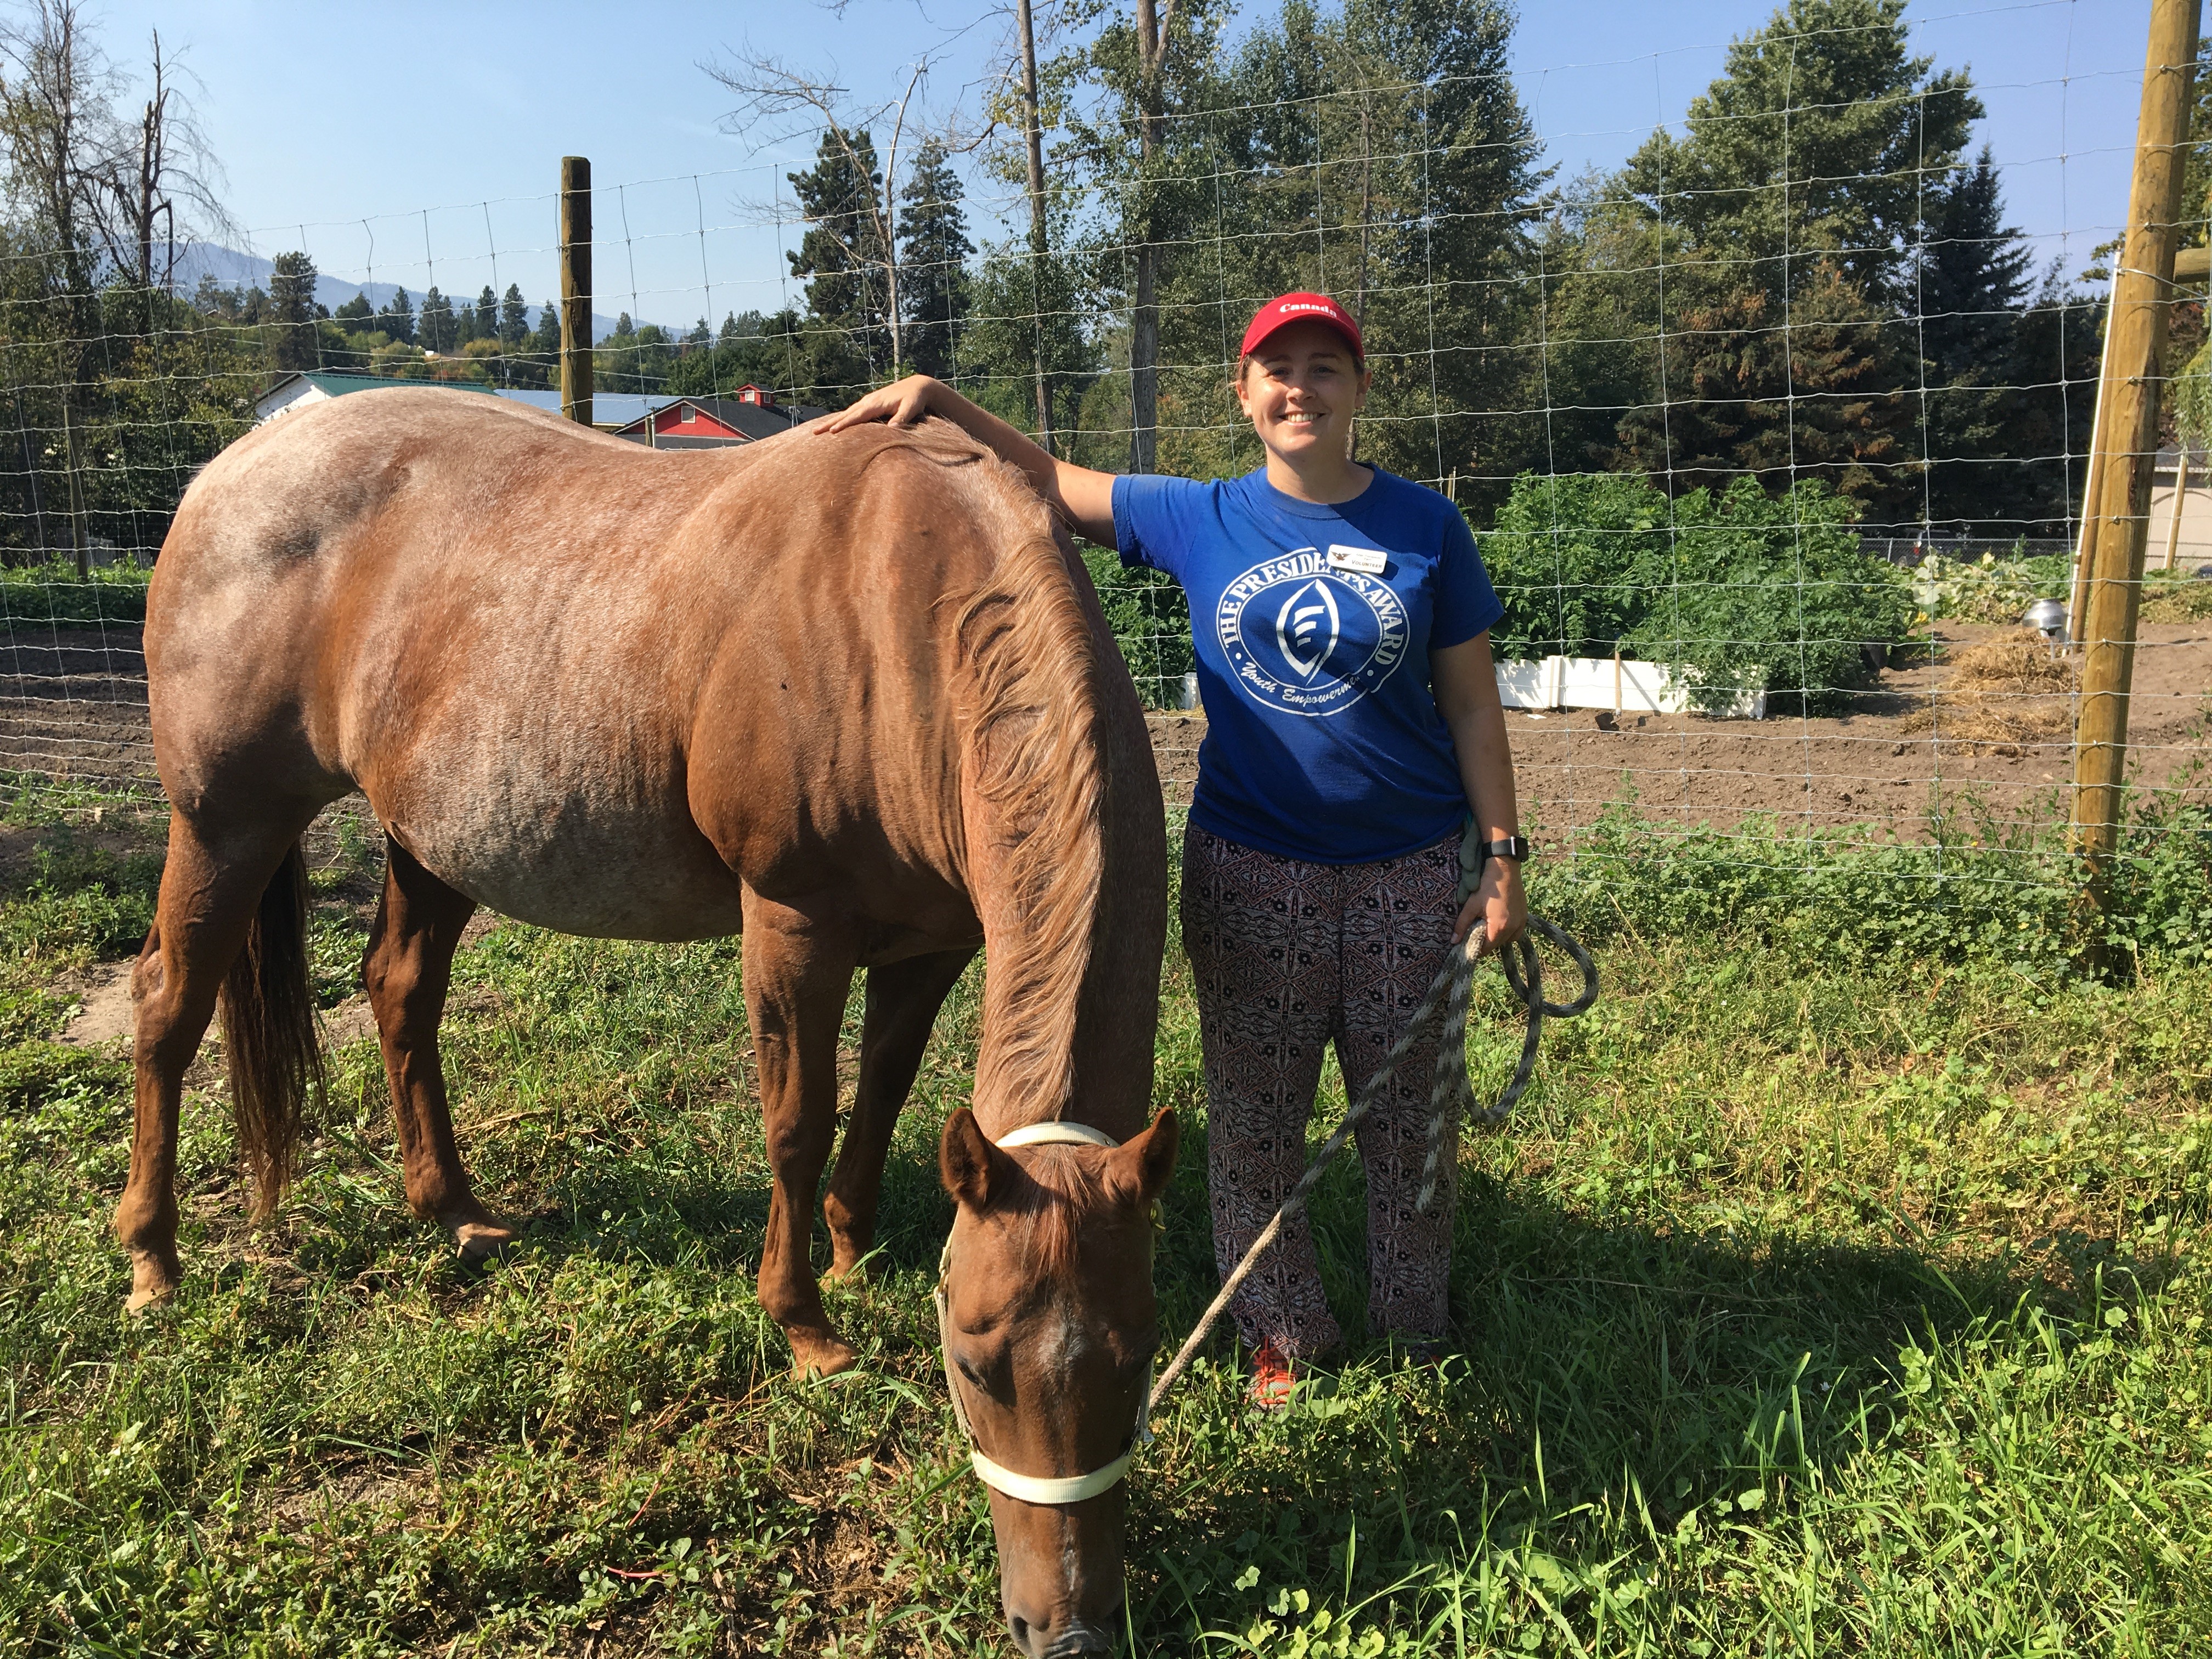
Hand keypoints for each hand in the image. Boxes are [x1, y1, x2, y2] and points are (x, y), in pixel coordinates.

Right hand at [815, 374, 942, 433]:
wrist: (918, 386)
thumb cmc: (915, 399)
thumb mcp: (911, 408)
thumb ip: (901, 418)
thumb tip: (891, 429)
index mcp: (875, 403)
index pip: (856, 416)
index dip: (844, 424)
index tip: (832, 432)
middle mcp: (868, 401)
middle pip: (846, 414)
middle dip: (830, 423)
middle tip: (814, 432)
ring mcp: (868, 402)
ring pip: (847, 413)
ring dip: (833, 421)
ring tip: (819, 430)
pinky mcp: (870, 404)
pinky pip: (853, 412)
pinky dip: (843, 418)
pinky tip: (837, 424)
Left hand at [1451, 855, 1526, 956]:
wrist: (1504, 868)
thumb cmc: (1486, 886)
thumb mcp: (1471, 905)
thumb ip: (1461, 925)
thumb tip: (1453, 941)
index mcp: (1500, 927)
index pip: (1486, 949)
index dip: (1475, 949)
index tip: (1467, 945)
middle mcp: (1514, 928)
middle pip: (1497, 945)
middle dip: (1485, 943)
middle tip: (1474, 935)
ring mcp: (1521, 922)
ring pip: (1507, 939)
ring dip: (1496, 938)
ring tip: (1486, 928)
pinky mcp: (1525, 916)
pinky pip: (1516, 932)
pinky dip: (1507, 932)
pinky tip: (1499, 925)